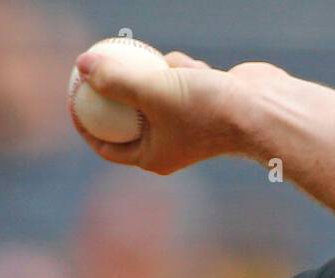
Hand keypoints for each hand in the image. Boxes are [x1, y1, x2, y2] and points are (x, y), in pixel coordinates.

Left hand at [69, 49, 250, 174]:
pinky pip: (180, 82)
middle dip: (113, 95)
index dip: (84, 122)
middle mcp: (169, 145)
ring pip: (155, 95)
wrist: (262, 109)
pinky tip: (184, 63)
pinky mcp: (206, 103)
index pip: (106, 144)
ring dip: (151, 77)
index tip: (72, 98)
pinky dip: (180, 70)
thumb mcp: (153, 92)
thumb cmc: (206, 108)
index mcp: (151, 157)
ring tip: (146, 63)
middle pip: (127, 119)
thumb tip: (82, 65)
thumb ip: (117, 79)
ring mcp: (188, 124)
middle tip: (93, 71)